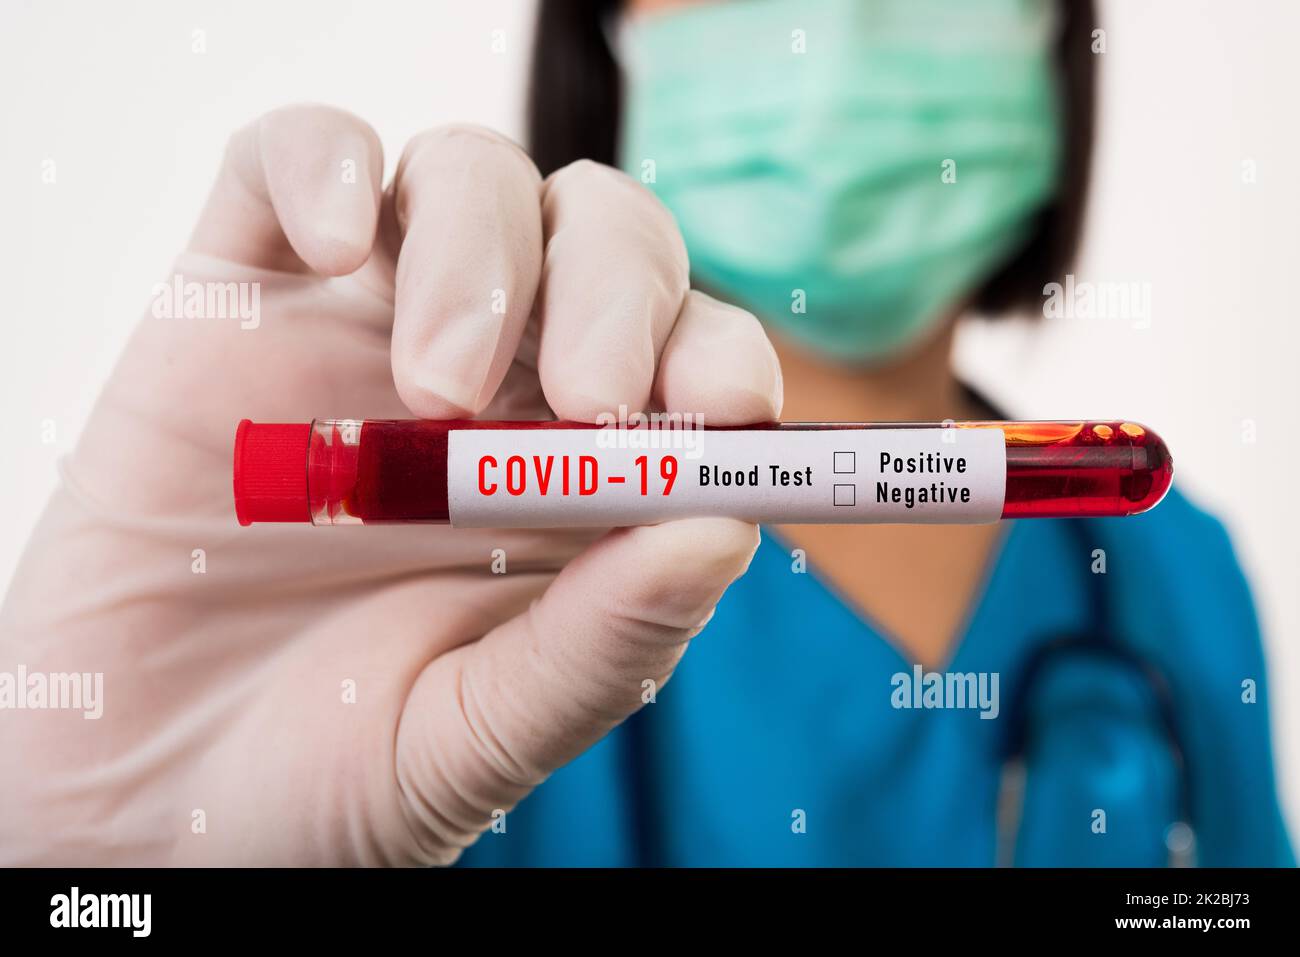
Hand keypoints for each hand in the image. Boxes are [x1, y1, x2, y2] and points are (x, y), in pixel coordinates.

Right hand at [0, 105, 781, 864]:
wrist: (139, 793)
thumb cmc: (328, 775)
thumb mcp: (480, 736)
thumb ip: (604, 642)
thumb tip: (725, 526)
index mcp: (581, 478)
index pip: (694, 359)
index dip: (724, 361)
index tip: (726, 414)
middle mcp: (494, 384)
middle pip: (606, 239)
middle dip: (621, 294)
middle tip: (592, 399)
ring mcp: (364, 326)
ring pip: (472, 179)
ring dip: (481, 252)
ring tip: (434, 390)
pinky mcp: (237, 299)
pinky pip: (293, 160)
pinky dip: (325, 168)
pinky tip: (330, 246)